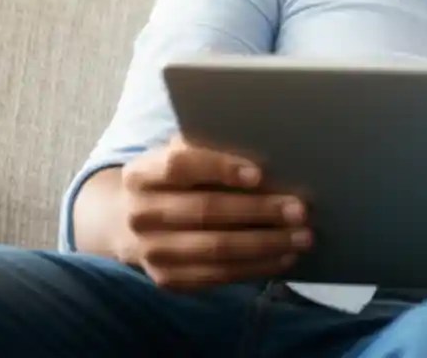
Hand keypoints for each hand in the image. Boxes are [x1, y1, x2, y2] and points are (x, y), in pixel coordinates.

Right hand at [117, 136, 311, 290]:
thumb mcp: (178, 156)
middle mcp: (141, 214)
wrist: (124, 223)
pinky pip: (217, 276)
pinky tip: (284, 257)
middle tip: (300, 209)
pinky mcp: (167, 279)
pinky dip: (255, 267)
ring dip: (265, 244)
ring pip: (215, 249)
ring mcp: (151, 251)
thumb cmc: (172, 181)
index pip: (179, 166)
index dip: (220, 168)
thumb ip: (208, 148)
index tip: (259, 173)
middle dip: (258, 210)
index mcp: (142, 174)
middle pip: (205, 211)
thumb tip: (267, 146)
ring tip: (302, 237)